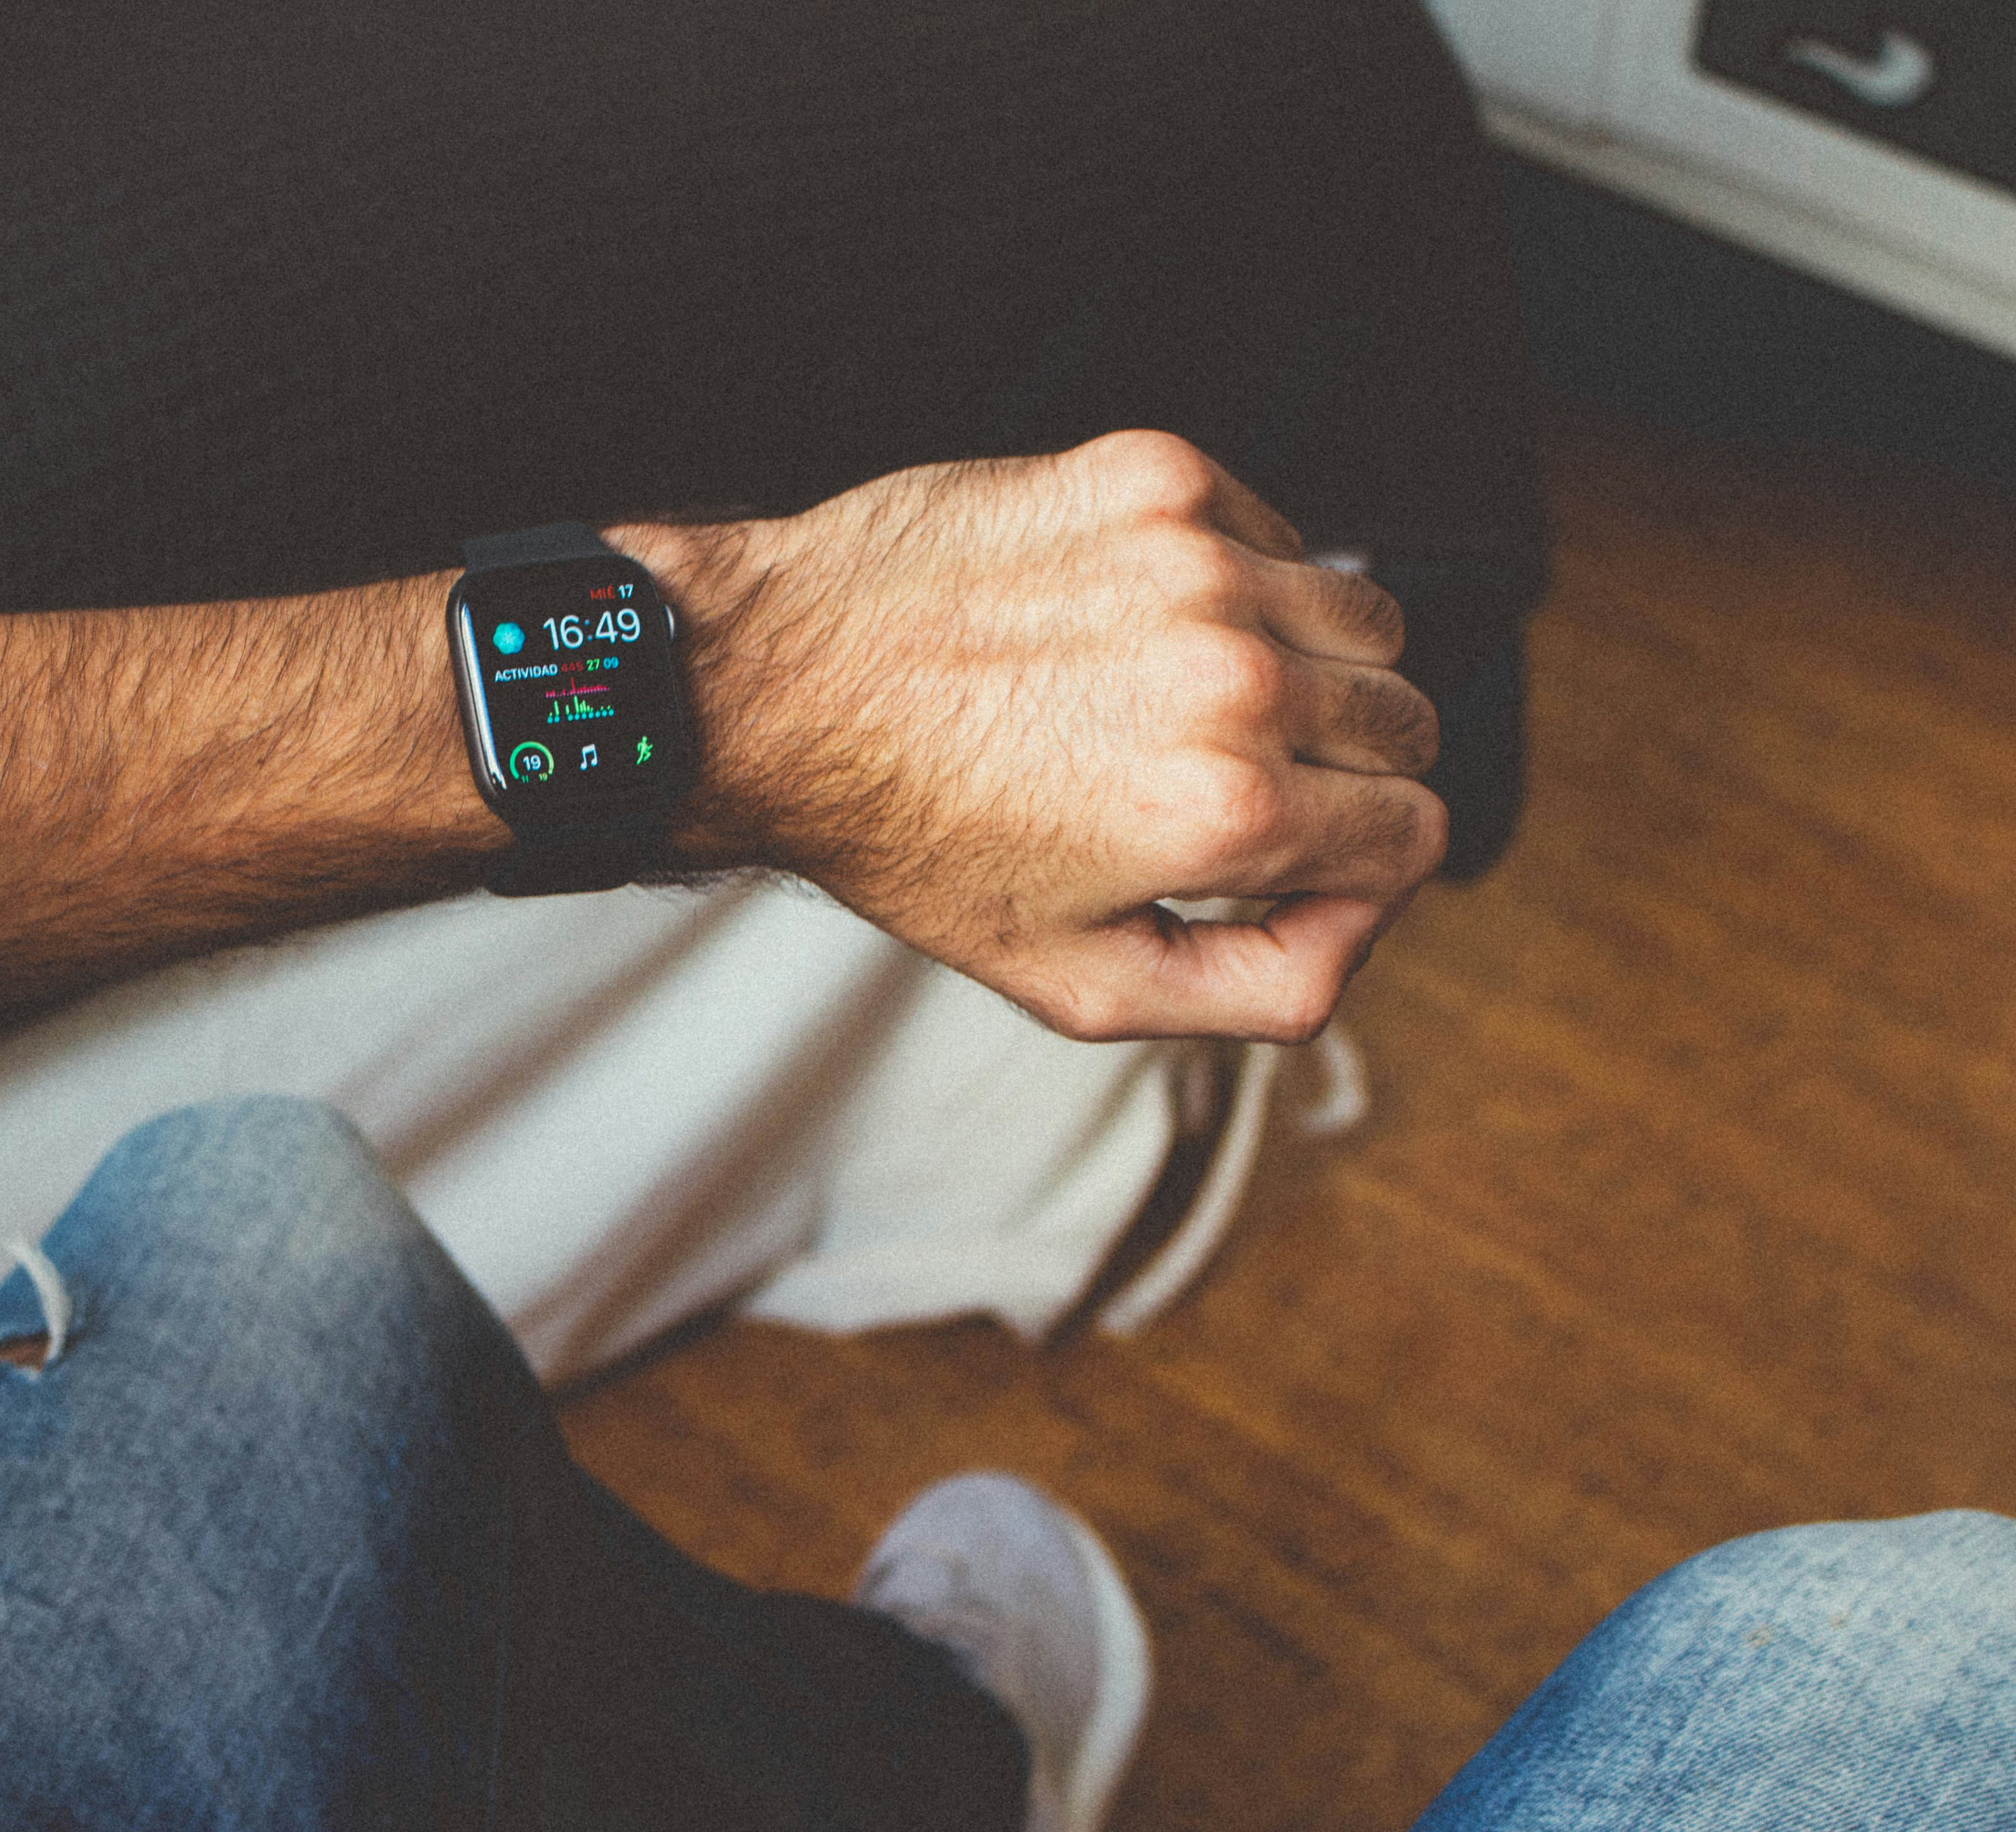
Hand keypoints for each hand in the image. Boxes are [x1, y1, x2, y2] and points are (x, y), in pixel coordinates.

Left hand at [632, 432, 1445, 1042]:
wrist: (779, 689)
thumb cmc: (909, 834)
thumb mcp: (1078, 983)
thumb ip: (1257, 990)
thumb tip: (1357, 930)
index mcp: (1225, 812)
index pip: (1419, 833)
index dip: (1358, 868)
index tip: (1283, 862)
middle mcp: (1231, 677)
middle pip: (1407, 723)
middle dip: (1340, 774)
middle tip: (1226, 789)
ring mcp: (1199, 561)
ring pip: (1365, 620)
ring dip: (1306, 672)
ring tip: (1187, 706)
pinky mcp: (1159, 475)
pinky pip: (1280, 533)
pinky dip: (1242, 581)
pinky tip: (1139, 625)